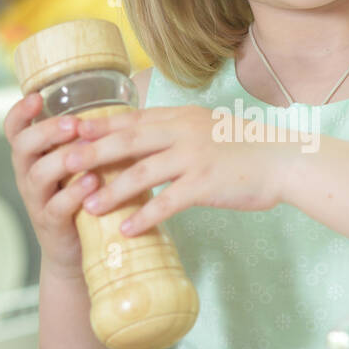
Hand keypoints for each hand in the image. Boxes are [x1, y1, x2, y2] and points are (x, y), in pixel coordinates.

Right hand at [3, 92, 104, 275]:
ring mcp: (38, 200)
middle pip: (22, 147)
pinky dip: (74, 194)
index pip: (15, 129)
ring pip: (37, 175)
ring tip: (85, 151)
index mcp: (34, 156)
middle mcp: (29, 175)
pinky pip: (56, 207)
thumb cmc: (86, 197)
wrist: (78, 251)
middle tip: (73, 125)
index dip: (20, 112)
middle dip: (46, 132)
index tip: (37, 97)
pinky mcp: (52, 224)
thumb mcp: (81, 164)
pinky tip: (93, 183)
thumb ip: (88, 139)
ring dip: (62, 160)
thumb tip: (124, 104)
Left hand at [63, 104, 291, 236]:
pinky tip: (127, 231)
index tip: (68, 131)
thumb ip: (178, 130)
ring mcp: (194, 157)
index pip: (131, 119)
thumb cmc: (246, 147)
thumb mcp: (208, 127)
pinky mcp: (206, 184)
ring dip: (112, 190)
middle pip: (128, 141)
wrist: (285, 159)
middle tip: (64, 164)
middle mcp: (183, 133)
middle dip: (92, 153)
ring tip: (87, 205)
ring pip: (143, 173)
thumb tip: (149, 137)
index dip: (98, 126)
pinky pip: (169, 202)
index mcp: (180, 117)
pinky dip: (146, 217)